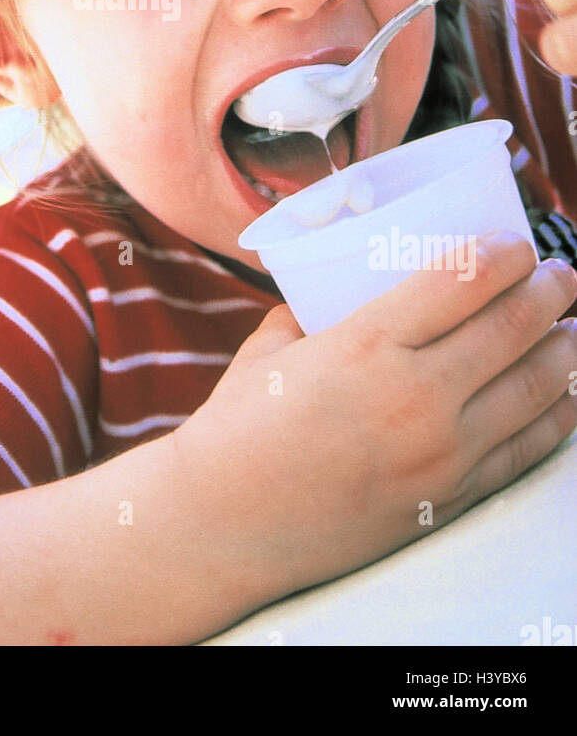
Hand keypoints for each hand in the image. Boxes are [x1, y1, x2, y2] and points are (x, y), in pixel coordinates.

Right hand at [173, 232, 576, 605]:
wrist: (226, 525)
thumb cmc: (239, 429)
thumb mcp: (271, 349)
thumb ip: (310, 314)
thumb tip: (331, 295)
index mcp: (367, 344)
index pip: (462, 282)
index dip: (503, 254)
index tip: (518, 244)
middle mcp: (415, 395)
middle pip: (510, 328)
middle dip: (548, 293)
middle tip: (561, 276)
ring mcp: (440, 453)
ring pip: (533, 389)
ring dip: (563, 351)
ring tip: (571, 330)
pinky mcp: (448, 498)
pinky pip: (524, 451)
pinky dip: (556, 418)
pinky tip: (566, 398)